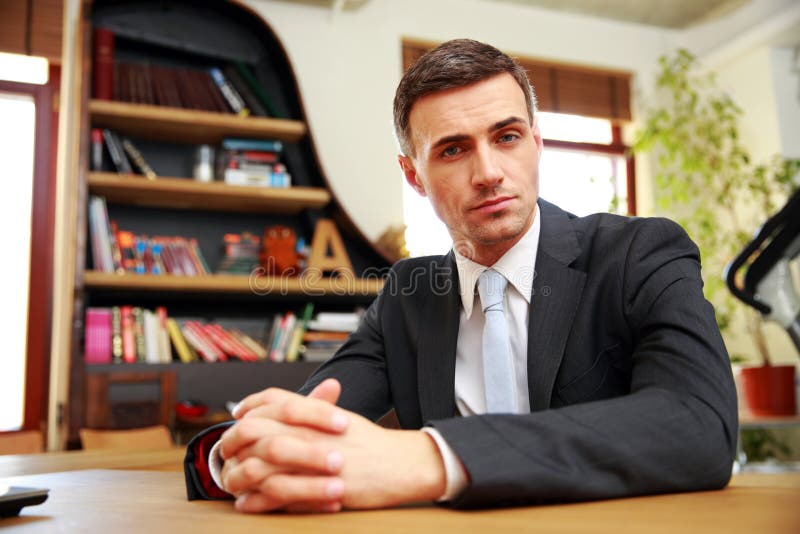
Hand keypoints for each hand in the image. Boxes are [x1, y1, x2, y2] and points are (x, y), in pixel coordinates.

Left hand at [222, 382, 446, 512]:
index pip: (271, 400)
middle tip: (228, 451)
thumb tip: (285, 410)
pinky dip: (255, 501)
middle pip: (255, 430)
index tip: (239, 416)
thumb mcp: (340, 419)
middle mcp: (308, 432)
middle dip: (233, 442)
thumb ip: (313, 411)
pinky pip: (274, 495)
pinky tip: (247, 503)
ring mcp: (310, 461)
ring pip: (258, 464)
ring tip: (232, 482)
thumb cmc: (372, 444)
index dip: (250, 406)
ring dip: (238, 475)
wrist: (401, 465)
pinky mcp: (315, 489)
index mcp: (314, 413)